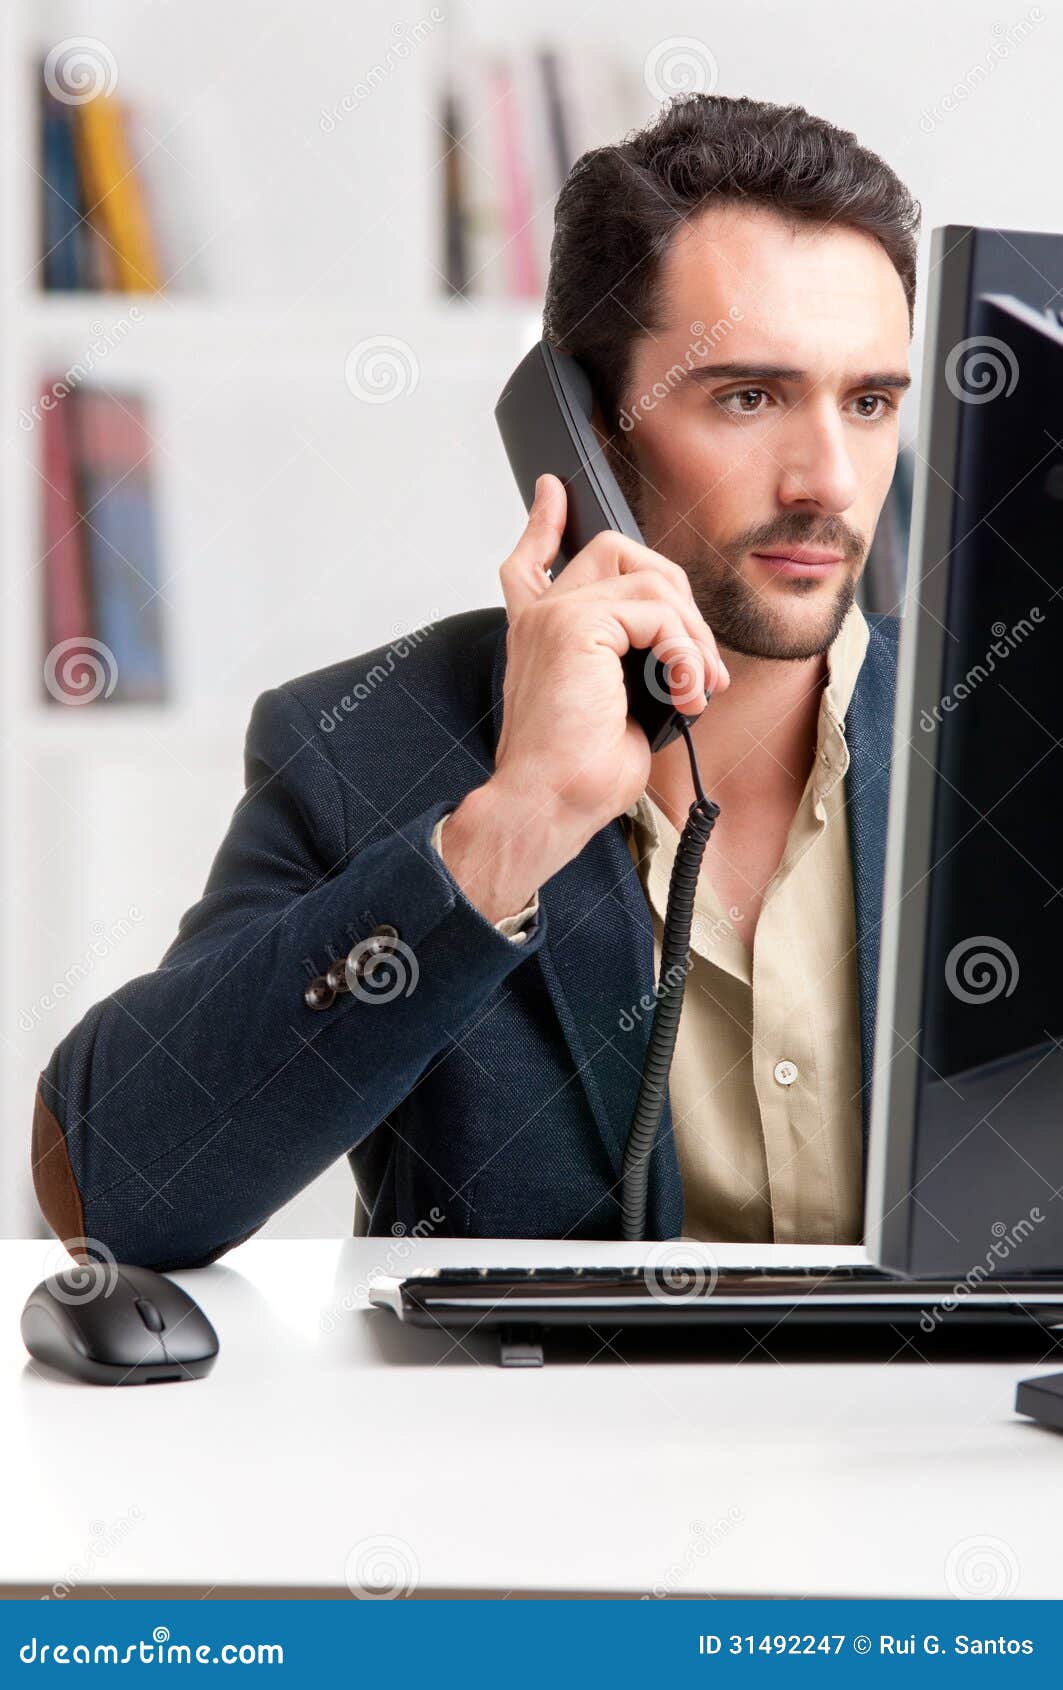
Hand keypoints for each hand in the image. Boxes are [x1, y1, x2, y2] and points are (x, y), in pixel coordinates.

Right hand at [440, 474, 729, 923]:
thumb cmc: (579, 775)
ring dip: (693, 636)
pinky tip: (683, 692)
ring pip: (652, 581)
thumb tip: (686, 654)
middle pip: (616, 551)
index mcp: (539, 634)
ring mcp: (554, 615)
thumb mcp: (619, 709)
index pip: (532, 562)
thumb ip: (636, 662)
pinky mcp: (574, 624)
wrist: (549, 804)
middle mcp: (539, 617)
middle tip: (700, 662)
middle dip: (676, 592)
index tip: (552, 491)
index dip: (544, 523)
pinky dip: (686, 652)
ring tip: (695, 689)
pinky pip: (658, 611)